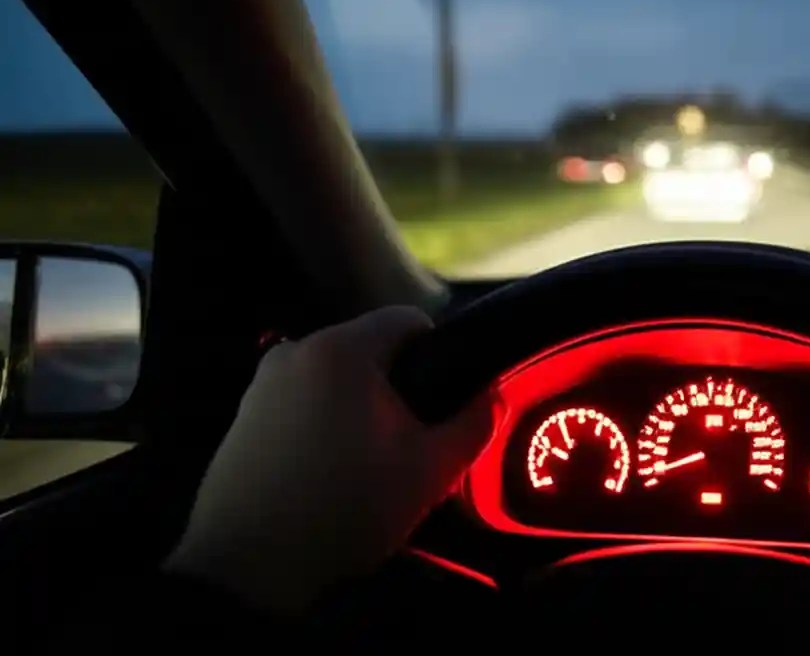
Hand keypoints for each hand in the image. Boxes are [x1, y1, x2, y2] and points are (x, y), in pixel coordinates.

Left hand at [164, 306, 497, 612]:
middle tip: (413, 443)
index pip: (409, 320)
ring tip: (369, 466)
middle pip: (370, 351)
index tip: (447, 404)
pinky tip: (328, 475)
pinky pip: (302, 404)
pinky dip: (323, 426)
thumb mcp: (430, 471)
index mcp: (342, 348)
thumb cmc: (347, 505)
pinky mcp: (241, 417)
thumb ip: (473, 424)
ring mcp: (261, 383)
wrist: (248, 566)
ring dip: (359, 410)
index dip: (442, 356)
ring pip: (335, 380)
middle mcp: (296, 349)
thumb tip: (493, 395)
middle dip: (398, 389)